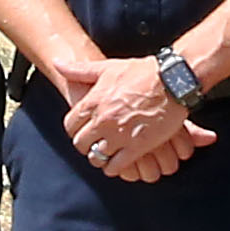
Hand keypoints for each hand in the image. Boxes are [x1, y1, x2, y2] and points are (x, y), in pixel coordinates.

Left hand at [60, 55, 210, 185]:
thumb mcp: (107, 67)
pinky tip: (117, 164)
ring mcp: (119, 135)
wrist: (172, 80)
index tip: (81, 130)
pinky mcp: (137, 147)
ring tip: (105, 155)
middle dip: (86, 145)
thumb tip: (57, 63)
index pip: (70, 125)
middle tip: (93, 144)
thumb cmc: (141, 72)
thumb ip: (79, 70)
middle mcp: (102, 120)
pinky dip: (114, 168)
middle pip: (81, 143)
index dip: (75, 130)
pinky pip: (117, 166)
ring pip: (97, 157)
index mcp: (93, 102)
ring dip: (99, 158)